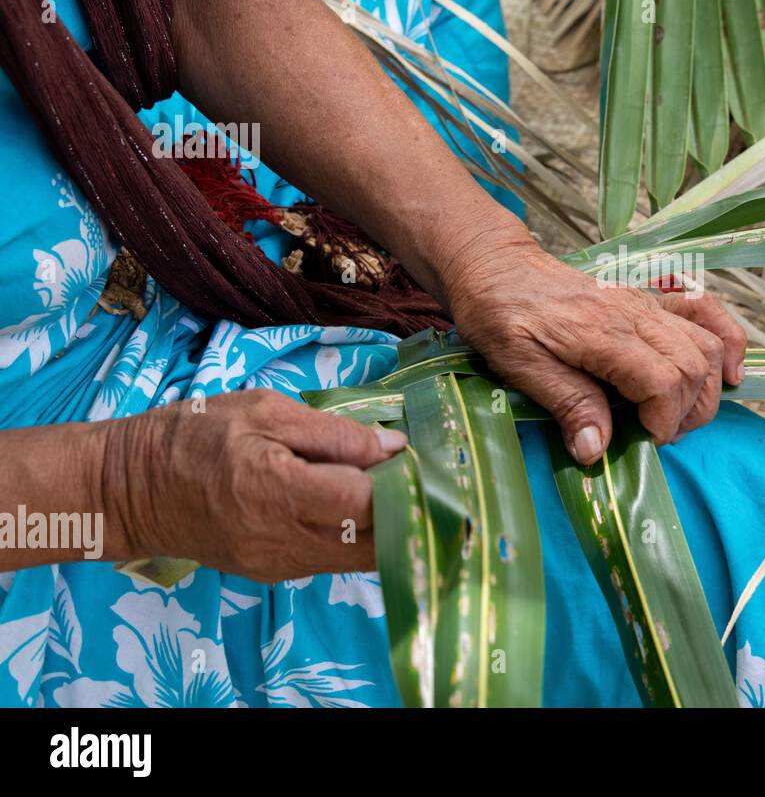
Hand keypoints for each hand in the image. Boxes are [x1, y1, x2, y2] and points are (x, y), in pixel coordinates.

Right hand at [97, 390, 407, 581]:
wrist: (129, 488)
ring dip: (384, 528)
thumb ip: (333, 433)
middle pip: (371, 541)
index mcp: (275, 490)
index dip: (398, 481)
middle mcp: (279, 540)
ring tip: (387, 487)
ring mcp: (275, 565)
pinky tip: (357, 507)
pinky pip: (332, 561)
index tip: (414, 457)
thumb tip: (393, 448)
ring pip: (357, 559)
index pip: (364, 503)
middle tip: (412, 474)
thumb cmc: (196, 434)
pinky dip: (355, 538)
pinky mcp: (271, 574)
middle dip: (402, 509)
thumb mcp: (265, 411)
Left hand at [442, 241, 745, 463]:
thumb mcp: (519, 365)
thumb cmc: (501, 316)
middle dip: (688, 413)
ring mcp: (647, 304)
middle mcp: (635, 314)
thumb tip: (596, 450)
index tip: (642, 443)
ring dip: (707, 388)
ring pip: (707, 343)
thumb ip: (566, 403)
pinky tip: (729, 371)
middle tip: (656, 436)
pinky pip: (705, 311)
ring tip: (679, 416)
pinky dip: (727, 340)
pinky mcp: (650, 300)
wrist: (497, 269)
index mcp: (602, 333)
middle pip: (694, 365)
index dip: (664, 421)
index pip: (663, 380)